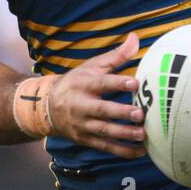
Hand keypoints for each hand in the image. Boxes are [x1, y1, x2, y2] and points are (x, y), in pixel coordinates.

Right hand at [47, 33, 145, 158]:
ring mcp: (83, 125)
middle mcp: (81, 105)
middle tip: (140, 114)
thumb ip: (116, 56)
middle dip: (120, 113)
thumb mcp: (92, 66)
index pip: (102, 83)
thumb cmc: (77, 82)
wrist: (47, 107)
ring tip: (143, 135)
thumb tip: (136, 38)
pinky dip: (122, 151)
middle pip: (101, 110)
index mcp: (84, 84)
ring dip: (124, 135)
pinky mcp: (86, 139)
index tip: (135, 82)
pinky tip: (140, 151)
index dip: (118, 83)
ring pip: (104, 132)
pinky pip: (105, 147)